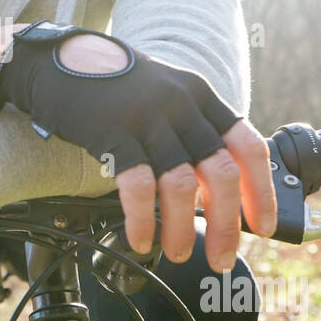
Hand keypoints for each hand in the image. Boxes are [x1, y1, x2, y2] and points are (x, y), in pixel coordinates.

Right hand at [0, 20, 275, 272]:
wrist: (57, 63)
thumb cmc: (110, 88)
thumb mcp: (163, 94)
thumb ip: (190, 129)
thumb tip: (217, 188)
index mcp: (200, 96)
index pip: (247, 146)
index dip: (261, 190)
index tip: (262, 226)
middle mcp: (179, 104)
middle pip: (220, 173)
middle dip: (227, 224)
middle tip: (221, 257)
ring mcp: (146, 117)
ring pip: (180, 185)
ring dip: (183, 228)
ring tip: (178, 253)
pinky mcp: (112, 132)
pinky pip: (137, 186)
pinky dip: (142, 220)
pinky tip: (141, 239)